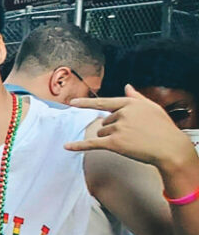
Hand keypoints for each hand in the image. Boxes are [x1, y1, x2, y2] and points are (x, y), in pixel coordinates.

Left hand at [68, 85, 197, 171]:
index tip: (71, 103)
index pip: (104, 103)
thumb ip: (136, 97)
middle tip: (134, 135)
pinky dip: (78, 146)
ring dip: (111, 139)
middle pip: (105, 122)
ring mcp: (118, 128)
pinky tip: (66, 147)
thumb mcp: (151, 108)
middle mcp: (122, 113)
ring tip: (131, 141)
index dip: (86, 103)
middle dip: (115, 129)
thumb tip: (127, 87)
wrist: (169, 147)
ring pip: (102, 133)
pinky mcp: (114, 143)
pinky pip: (92, 144)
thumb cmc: (162, 128)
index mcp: (130, 103)